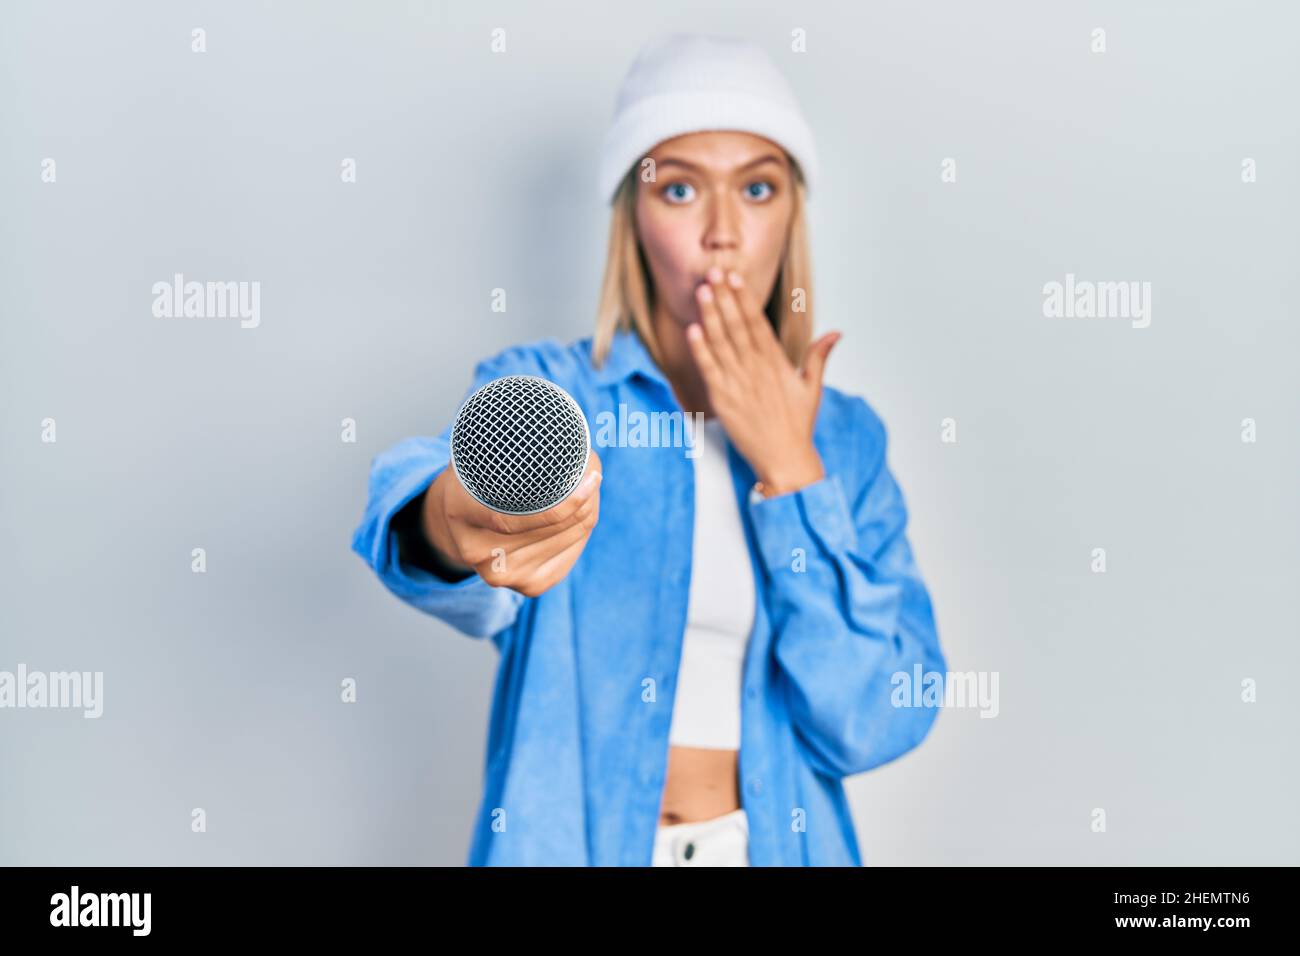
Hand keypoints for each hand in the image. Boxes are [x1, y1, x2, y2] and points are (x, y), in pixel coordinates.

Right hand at [423, 450, 601, 597]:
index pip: (514, 518)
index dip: (562, 501)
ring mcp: (505, 575)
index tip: (590, 473)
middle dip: (584, 496)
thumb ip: (513, 444)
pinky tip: (582, 510)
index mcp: (460, 512)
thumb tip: (572, 438)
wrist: (461, 522)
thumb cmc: (477, 476)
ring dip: (587, 509)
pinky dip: (583, 529)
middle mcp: (479, 553)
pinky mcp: (530, 586)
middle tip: (593, 470)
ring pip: (570, 537)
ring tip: (587, 484)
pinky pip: (572, 553)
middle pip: (553, 527)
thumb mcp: (480, 453)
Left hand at [686, 267, 840, 495]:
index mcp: (776, 363)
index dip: (744, 298)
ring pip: (721, 343)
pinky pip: (709, 370)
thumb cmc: (797, 426)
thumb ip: (818, 356)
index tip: (734, 278)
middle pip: (737, 326)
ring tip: (702, 290)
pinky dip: (700, 350)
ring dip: (710, 315)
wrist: (784, 459)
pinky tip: (693, 330)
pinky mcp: (723, 400)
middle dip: (724, 298)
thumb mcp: (812, 388)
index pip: (757, 323)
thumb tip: (836, 333)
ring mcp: (738, 384)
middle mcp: (756, 369)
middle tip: (713, 272)